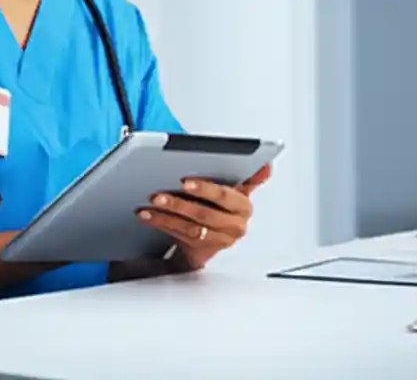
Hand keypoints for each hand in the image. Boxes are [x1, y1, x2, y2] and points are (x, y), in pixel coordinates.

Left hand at [136, 163, 271, 271]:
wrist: (214, 234)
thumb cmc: (222, 206)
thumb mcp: (236, 189)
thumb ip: (250, 176)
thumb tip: (266, 165)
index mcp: (243, 206)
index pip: (225, 196)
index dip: (206, 189)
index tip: (185, 182)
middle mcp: (235, 225)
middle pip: (205, 214)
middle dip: (180, 203)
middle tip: (159, 193)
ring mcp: (219, 240)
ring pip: (192, 228)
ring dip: (168, 215)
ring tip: (152, 202)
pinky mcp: (204, 251)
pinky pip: (182, 237)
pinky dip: (163, 224)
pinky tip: (149, 215)